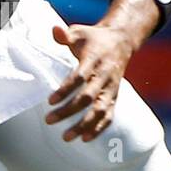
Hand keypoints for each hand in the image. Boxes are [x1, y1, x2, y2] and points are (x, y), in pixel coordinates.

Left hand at [45, 21, 133, 142]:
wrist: (121, 41)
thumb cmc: (94, 38)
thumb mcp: (79, 32)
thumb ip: (65, 34)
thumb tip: (55, 31)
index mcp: (94, 59)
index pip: (79, 77)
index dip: (65, 90)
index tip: (50, 101)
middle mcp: (104, 76)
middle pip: (87, 98)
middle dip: (68, 111)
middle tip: (49, 120)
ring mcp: (111, 88)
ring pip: (99, 111)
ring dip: (83, 125)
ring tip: (66, 137)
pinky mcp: (115, 97)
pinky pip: (109, 115)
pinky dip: (99, 128)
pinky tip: (85, 139)